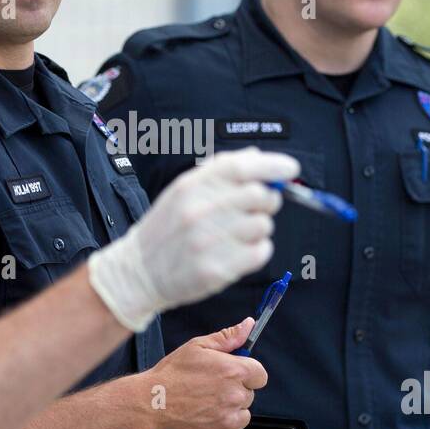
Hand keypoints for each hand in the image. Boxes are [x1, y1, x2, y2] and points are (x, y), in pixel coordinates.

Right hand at [87, 148, 299, 330]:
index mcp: (192, 185)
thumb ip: (218, 171)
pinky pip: (261, 252)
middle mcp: (200, 210)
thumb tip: (256, 157)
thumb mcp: (182, 190)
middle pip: (261, 196)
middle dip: (266, 202)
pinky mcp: (217, 269)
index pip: (242, 167)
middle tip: (254, 209)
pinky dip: (256, 251)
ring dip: (258, 229)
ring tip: (236, 234)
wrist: (139, 271)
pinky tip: (236, 252)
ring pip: (264, 225)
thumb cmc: (166, 228)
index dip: (272, 165)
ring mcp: (209, 241)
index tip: (290, 169)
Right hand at [145, 317, 266, 428]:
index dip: (248, 373)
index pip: (260, 375)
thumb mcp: (198, 346)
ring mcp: (229, 420)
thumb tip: (249, 325)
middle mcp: (236, 396)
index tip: (233, 374)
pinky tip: (208, 420)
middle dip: (235, 391)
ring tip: (207, 405)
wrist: (151, 403)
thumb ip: (228, 337)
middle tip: (210, 388)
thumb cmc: (172, 373)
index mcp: (234, 371)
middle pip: (250, 395)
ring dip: (231, 412)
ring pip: (243, 416)